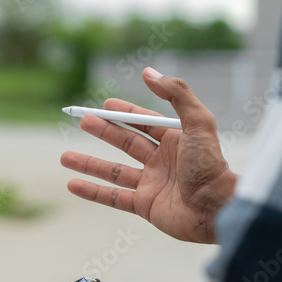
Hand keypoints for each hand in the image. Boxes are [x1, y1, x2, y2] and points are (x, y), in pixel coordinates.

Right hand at [61, 67, 237, 243]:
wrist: (216, 209)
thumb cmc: (210, 165)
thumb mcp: (199, 122)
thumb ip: (176, 94)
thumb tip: (148, 72)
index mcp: (176, 140)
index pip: (145, 123)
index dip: (125, 113)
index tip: (105, 104)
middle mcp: (163, 161)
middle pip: (126, 143)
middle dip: (104, 132)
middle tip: (83, 121)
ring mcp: (152, 185)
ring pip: (114, 171)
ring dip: (89, 164)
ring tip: (65, 157)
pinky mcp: (145, 206)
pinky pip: (113, 197)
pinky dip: (92, 192)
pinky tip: (73, 184)